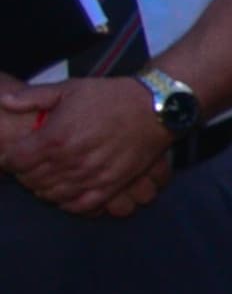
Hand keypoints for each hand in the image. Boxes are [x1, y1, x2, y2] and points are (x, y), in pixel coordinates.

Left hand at [1, 76, 173, 217]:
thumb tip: (4, 100)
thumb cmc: (110, 97)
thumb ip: (33, 96)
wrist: (155, 108)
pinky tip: (66, 192)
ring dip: (44, 189)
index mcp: (56, 137)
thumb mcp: (70, 88)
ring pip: (53, 194)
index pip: (16, 160)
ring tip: (47, 178)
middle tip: (30, 166)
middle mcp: (71, 161)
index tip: (15, 153)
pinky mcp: (111, 186)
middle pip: (32, 180)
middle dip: (25, 174)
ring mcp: (91, 176)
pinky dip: (68, 203)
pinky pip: (81, 205)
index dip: (10, 158)